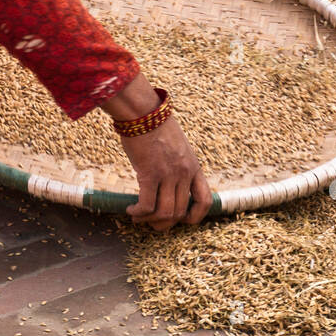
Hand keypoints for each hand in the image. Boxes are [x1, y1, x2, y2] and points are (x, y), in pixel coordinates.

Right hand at [102, 74, 211, 229]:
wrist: (143, 112)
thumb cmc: (155, 126)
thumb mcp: (177, 146)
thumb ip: (177, 165)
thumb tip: (167, 183)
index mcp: (194, 167)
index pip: (204, 200)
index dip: (195, 216)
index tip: (181, 219)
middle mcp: (184, 173)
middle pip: (179, 211)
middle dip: (165, 223)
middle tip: (151, 223)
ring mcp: (168, 175)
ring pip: (165, 213)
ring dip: (150, 221)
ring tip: (138, 218)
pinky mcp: (150, 174)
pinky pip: (147, 205)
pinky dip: (139, 213)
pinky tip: (131, 210)